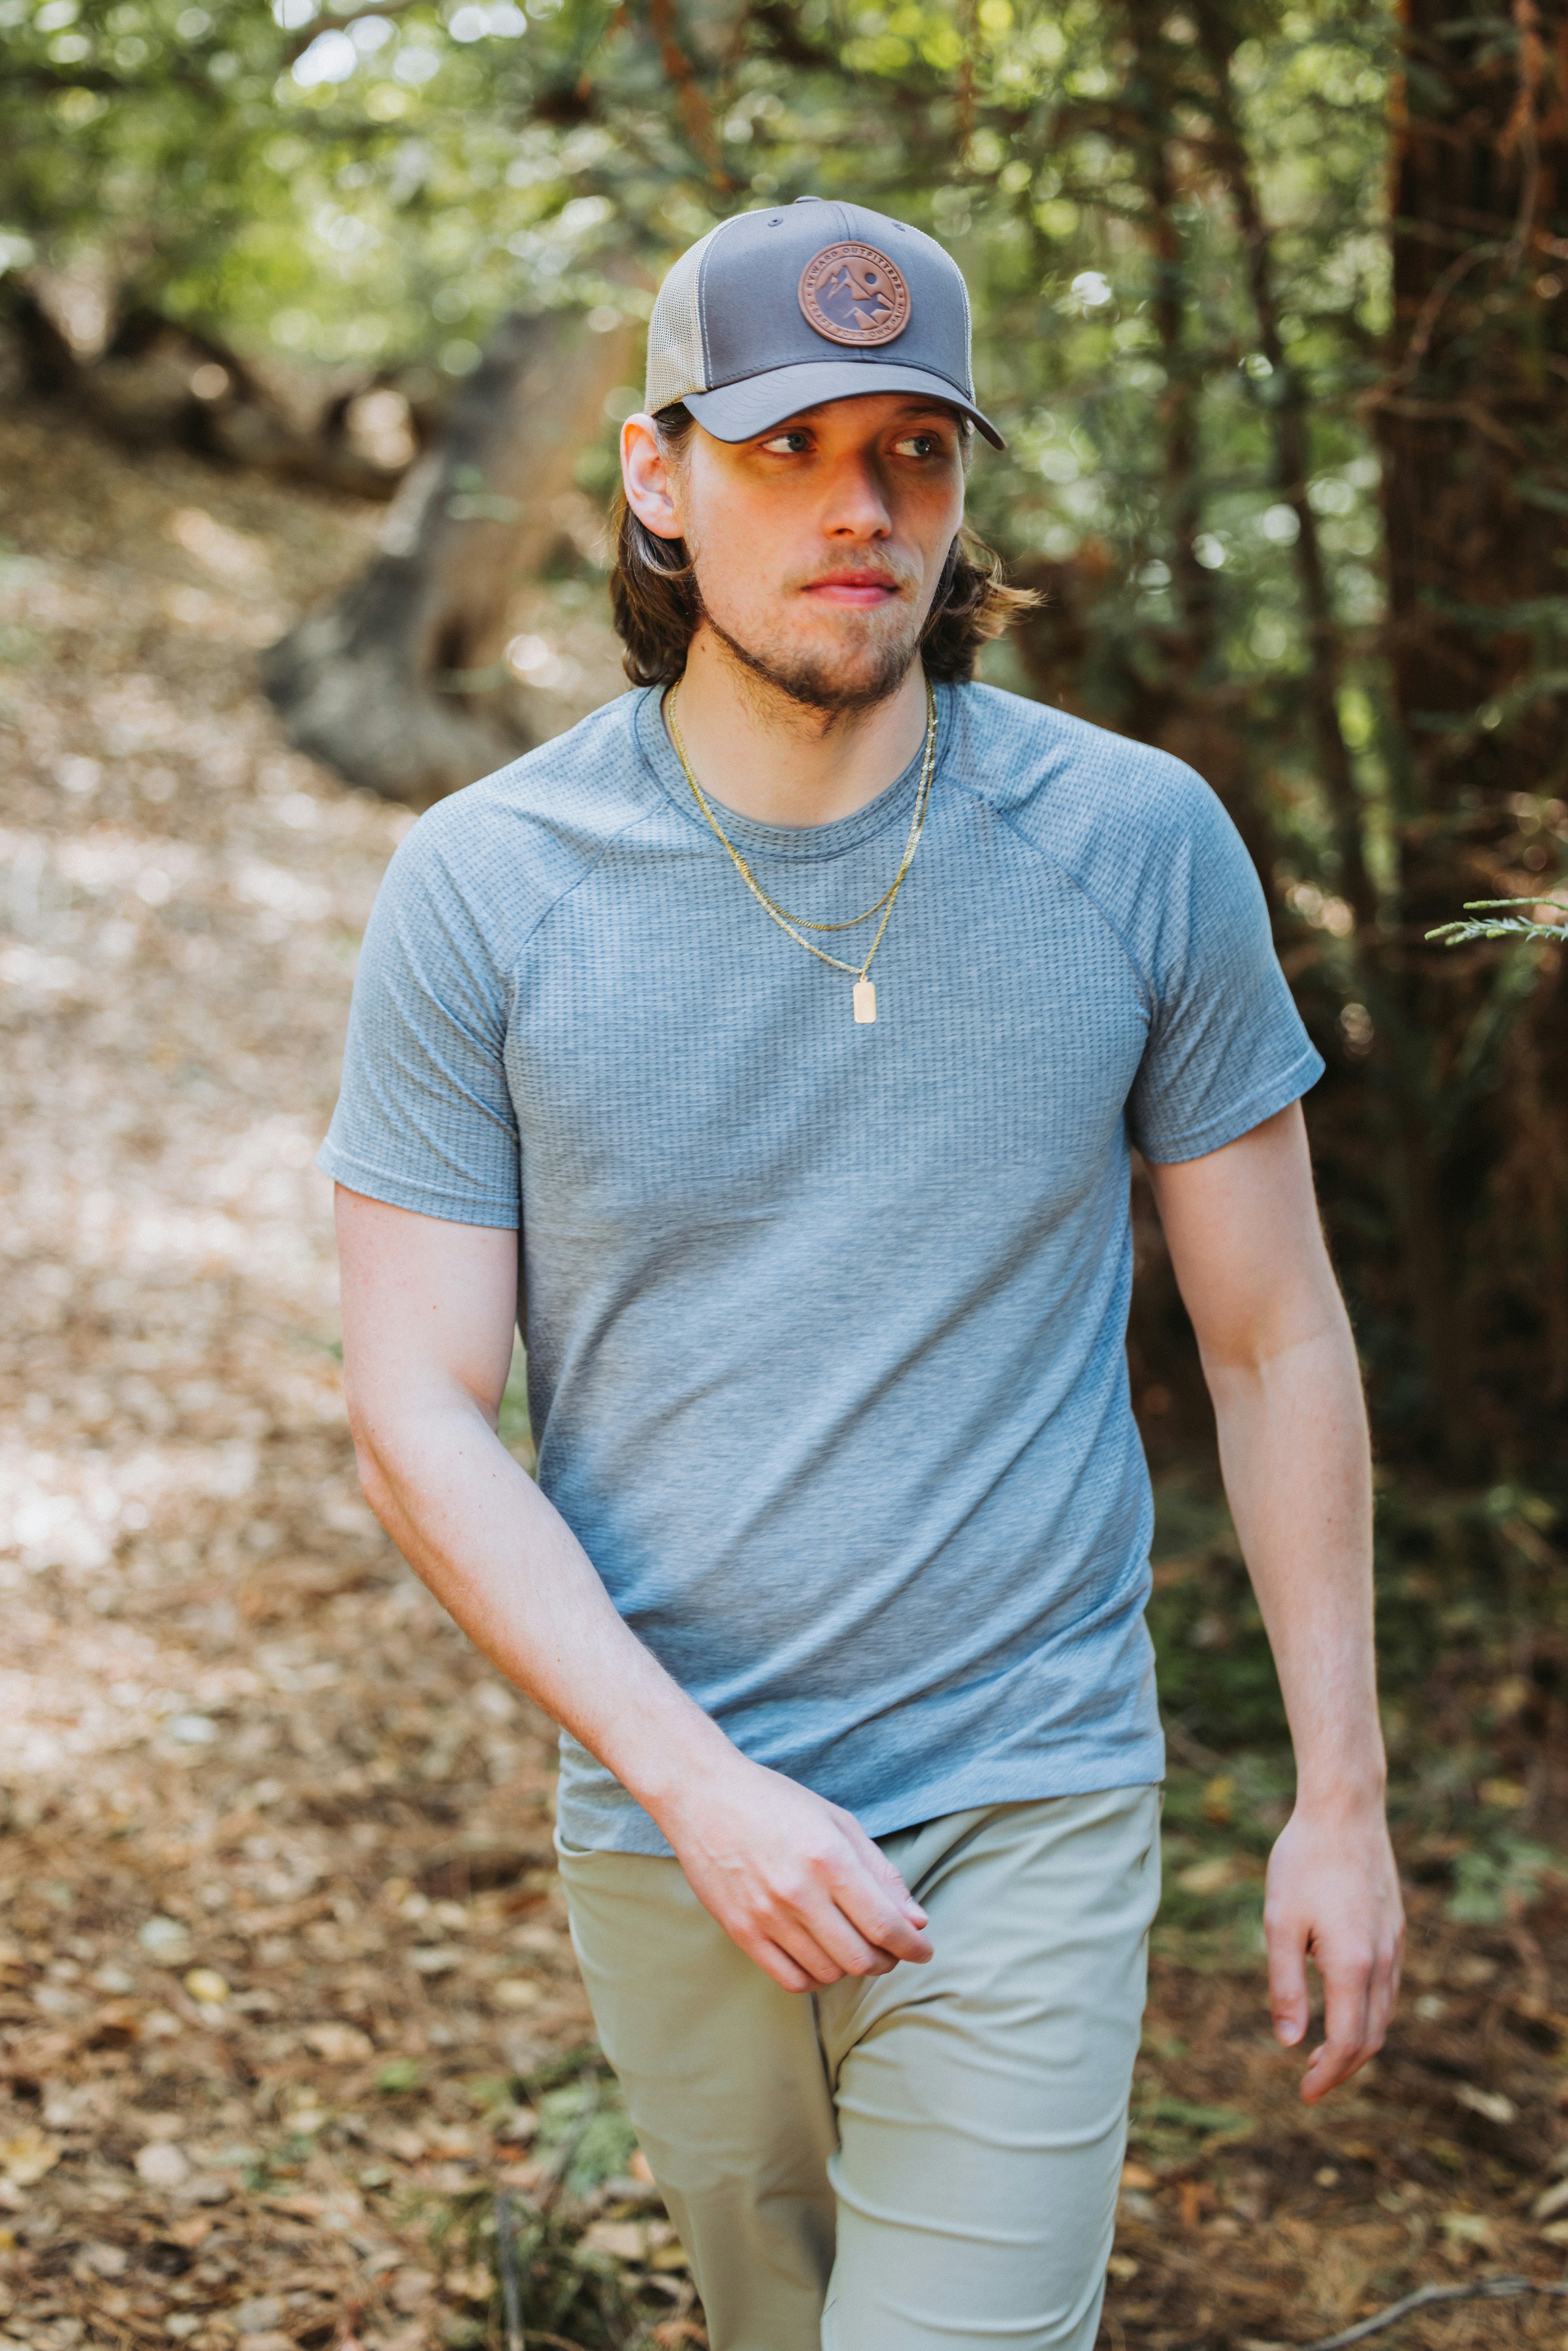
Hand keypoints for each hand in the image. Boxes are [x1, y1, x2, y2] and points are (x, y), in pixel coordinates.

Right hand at [659, 1757, 932, 1991]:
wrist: (703, 1795)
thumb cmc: (776, 1802)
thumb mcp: (837, 1821)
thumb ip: (880, 1872)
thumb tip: (917, 1920)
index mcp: (829, 1858)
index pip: (886, 1925)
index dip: (913, 1946)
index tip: (923, 1950)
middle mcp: (799, 1892)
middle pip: (861, 1957)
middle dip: (887, 1960)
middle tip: (890, 1949)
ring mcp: (766, 1915)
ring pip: (829, 1973)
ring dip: (852, 1969)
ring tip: (854, 1948)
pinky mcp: (741, 1931)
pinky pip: (791, 1979)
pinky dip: (816, 1978)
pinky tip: (822, 1959)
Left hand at [1265, 1797, 1403, 2101]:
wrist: (1345, 1810)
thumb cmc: (1303, 1861)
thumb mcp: (1280, 1923)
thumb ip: (1285, 1986)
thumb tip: (1290, 2043)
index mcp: (1353, 1964)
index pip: (1349, 2042)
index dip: (1328, 2075)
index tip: (1305, 2095)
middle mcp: (1383, 1960)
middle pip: (1372, 2036)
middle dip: (1343, 2066)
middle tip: (1311, 2081)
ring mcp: (1395, 1943)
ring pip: (1384, 2013)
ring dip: (1358, 2041)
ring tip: (1323, 2050)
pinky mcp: (1396, 1928)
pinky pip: (1389, 1986)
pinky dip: (1369, 2011)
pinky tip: (1343, 2004)